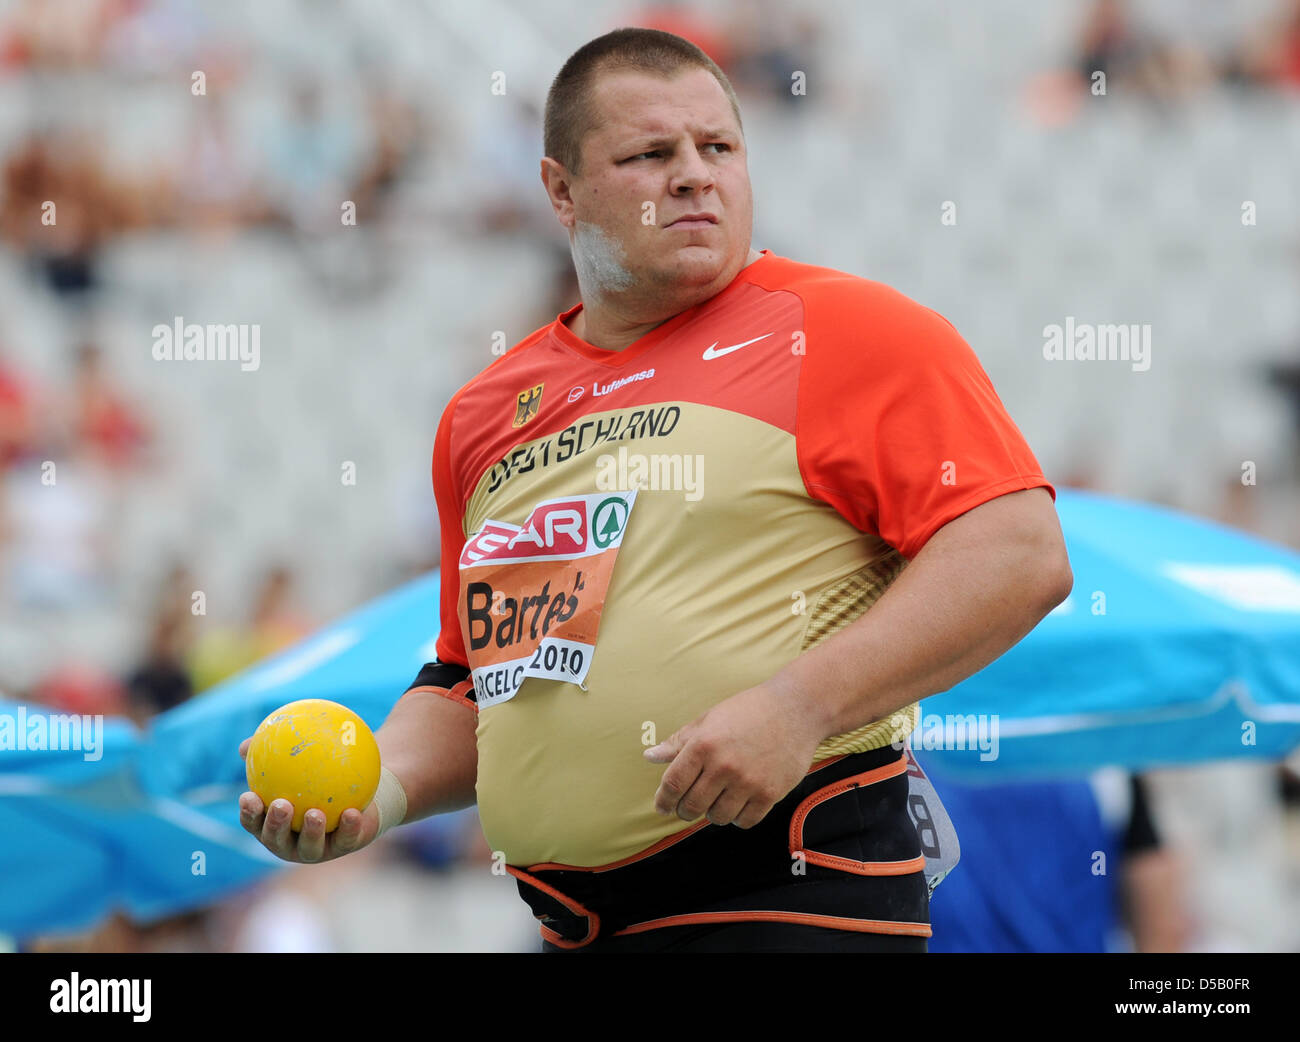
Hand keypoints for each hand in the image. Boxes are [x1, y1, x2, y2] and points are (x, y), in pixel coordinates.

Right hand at [237, 736, 379, 863]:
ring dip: (311, 831)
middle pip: (276, 839)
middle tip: (281, 805)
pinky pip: (346, 839)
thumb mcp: (294, 764)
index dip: (248, 813)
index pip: (254, 821)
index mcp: (272, 824)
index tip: (248, 796)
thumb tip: (245, 745)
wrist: (356, 794)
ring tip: (314, 813)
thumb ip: (270, 754)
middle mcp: (290, 842)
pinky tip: (351, 813)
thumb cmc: (315, 777)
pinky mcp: (344, 847)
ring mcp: (316, 849)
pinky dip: (348, 827)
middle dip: (276, 825)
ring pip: (310, 846)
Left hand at [643, 684, 823, 828]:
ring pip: (717, 817)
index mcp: (703, 745)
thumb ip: (678, 742)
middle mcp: (723, 766)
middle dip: (685, 810)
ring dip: (712, 814)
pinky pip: (745, 821)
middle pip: (692, 806)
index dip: (663, 800)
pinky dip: (737, 818)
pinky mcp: (770, 794)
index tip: (662, 807)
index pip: (673, 784)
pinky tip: (738, 804)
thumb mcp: (709, 719)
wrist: (797, 709)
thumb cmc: (749, 711)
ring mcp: (748, 782)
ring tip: (716, 801)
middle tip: (688, 807)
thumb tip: (650, 757)